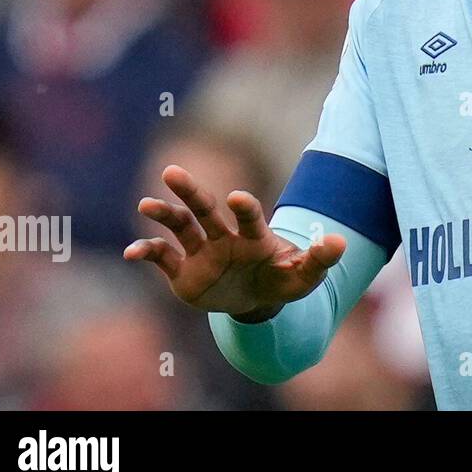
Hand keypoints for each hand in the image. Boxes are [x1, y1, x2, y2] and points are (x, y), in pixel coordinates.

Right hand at [124, 164, 345, 319]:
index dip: (244, 207)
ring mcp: (201, 252)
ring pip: (179, 227)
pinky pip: (161, 257)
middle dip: (190, 191)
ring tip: (145, 204)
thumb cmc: (284, 280)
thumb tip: (340, 243)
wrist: (259, 299)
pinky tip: (131, 253)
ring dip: (163, 215)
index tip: (237, 197)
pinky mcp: (183, 271)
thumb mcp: (306, 275)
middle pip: (204, 209)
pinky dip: (146, 252)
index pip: (247, 217)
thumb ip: (320, 258)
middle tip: (172, 172)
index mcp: (254, 236)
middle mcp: (224, 237)